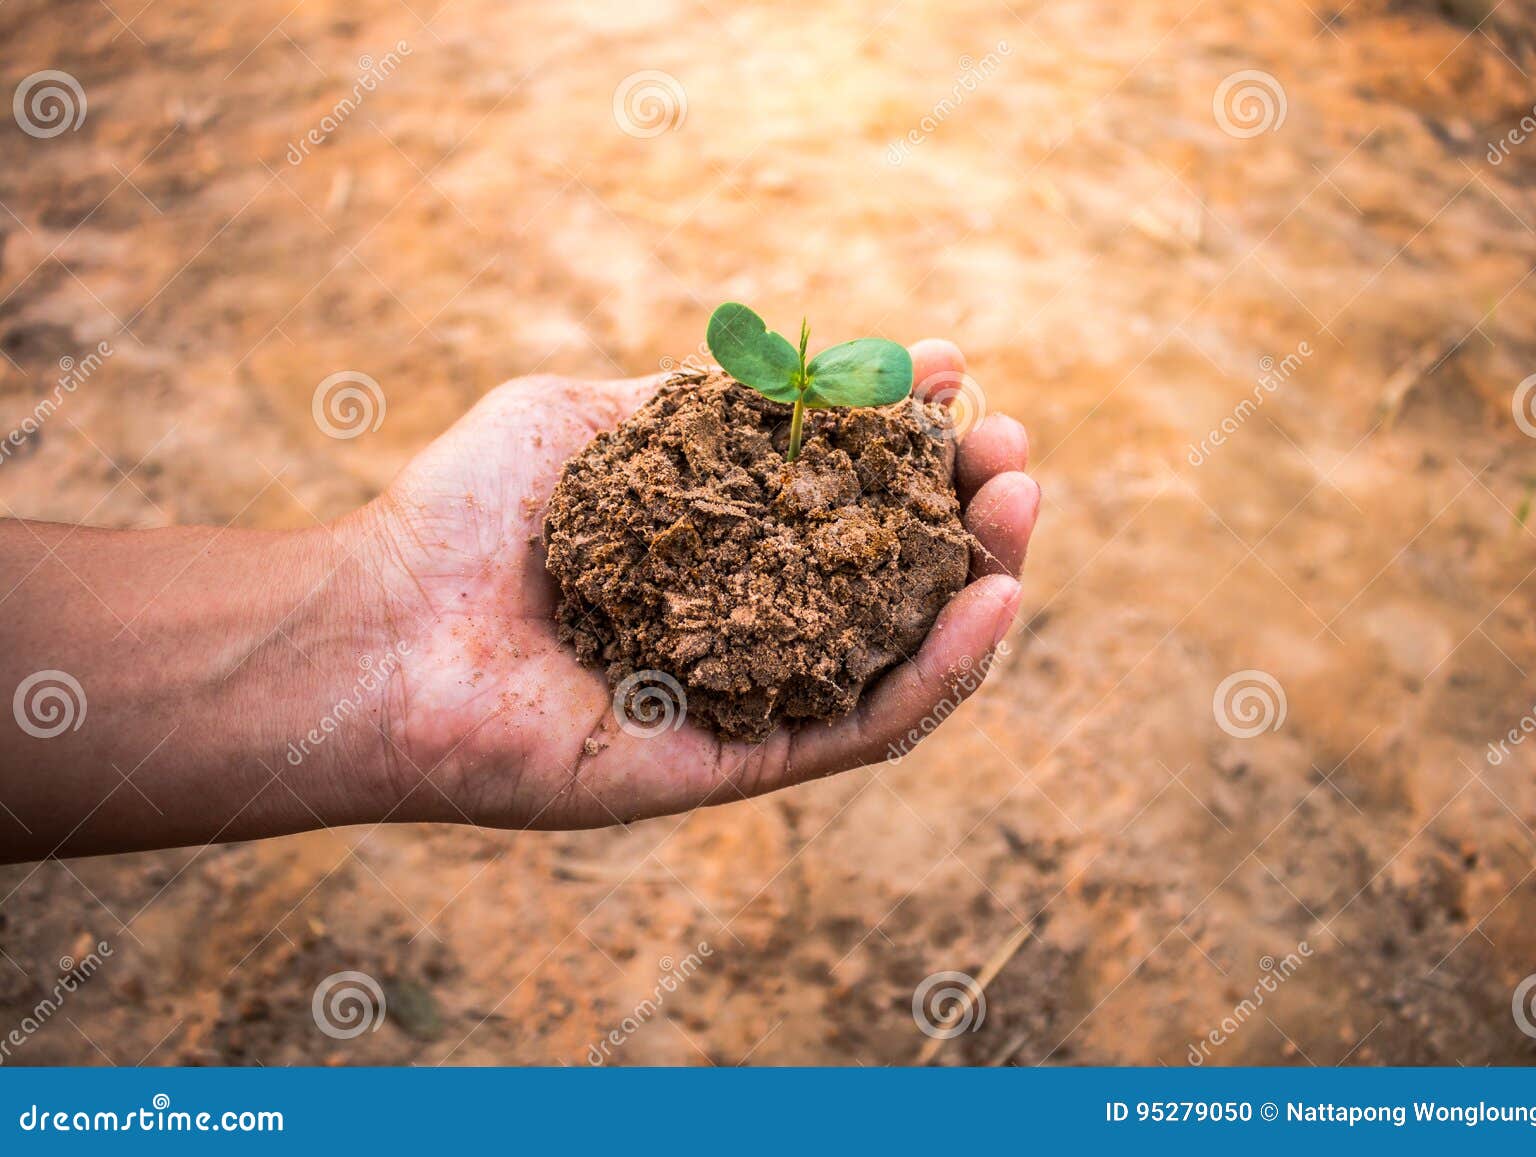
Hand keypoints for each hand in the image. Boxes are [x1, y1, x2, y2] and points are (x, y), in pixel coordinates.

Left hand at [353, 341, 1039, 830]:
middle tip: (1010, 445)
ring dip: (979, 577)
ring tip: (1021, 500)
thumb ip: (694, 403)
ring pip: (899, 648)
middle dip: (961, 503)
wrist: (382, 631)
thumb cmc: (465, 516)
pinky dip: (941, 672)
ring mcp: (751, 692)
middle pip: (890, 570)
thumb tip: (805, 370)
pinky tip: (993, 601)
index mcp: (715, 542)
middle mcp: (745, 617)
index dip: (905, 435)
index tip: (952, 371)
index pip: (841, 494)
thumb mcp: (589, 421)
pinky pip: (867, 723)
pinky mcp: (744, 764)